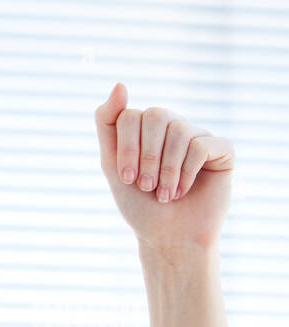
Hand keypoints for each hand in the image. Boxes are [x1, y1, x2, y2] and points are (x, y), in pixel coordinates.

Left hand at [93, 82, 232, 255]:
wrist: (168, 238)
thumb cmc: (139, 205)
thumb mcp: (113, 166)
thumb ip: (108, 124)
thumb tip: (120, 84)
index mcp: (146, 129)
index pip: (129, 115)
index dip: (126, 149)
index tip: (126, 180)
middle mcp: (174, 126)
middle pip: (156, 115)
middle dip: (146, 156)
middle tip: (144, 186)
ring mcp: (199, 135)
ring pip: (179, 131)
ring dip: (165, 170)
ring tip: (163, 194)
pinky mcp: (223, 150)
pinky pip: (202, 145)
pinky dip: (186, 172)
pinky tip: (183, 191)